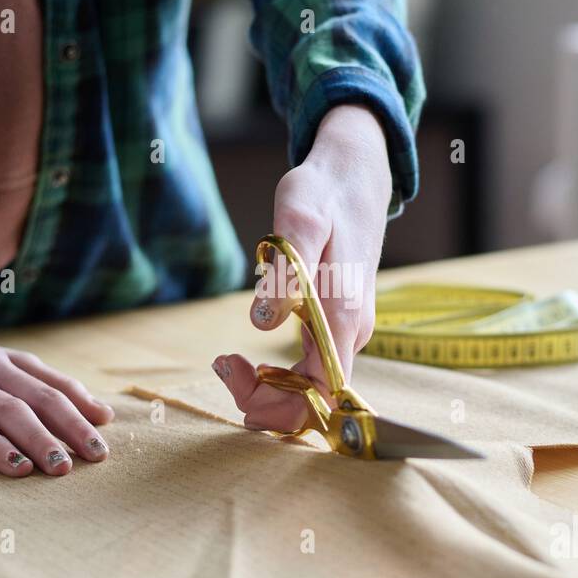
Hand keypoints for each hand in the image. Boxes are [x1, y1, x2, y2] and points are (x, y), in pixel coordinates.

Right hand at [0, 305, 113, 476]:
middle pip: (13, 409)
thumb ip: (53, 387)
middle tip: (66, 468)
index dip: (75, 422)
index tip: (99, 450)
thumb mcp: (7, 365)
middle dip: (42, 437)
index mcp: (1, 368)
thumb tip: (104, 416)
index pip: (47, 394)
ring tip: (21, 471)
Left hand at [214, 104, 391, 430]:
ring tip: (227, 359)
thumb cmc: (325, 192)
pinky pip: (306, 371)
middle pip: (311, 403)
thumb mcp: (298, 219)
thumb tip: (263, 323)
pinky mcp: (333, 325)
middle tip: (223, 363)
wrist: (354, 174)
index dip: (275, 401)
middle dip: (262, 399)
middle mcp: (349, 334)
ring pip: (307, 390)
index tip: (233, 368)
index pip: (319, 395)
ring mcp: (343, 332)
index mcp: (343, 318)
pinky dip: (274, 375)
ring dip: (264, 388)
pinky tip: (247, 353)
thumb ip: (284, 274)